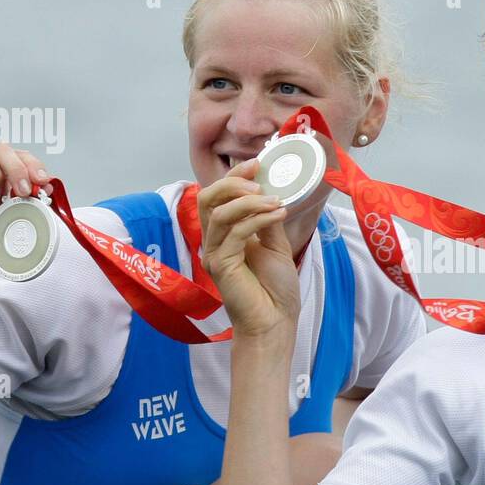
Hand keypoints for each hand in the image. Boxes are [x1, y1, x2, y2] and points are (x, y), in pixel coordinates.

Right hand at [196, 158, 299, 338]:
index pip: (219, 197)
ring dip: (248, 202)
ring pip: (219, 214)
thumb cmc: (275, 288)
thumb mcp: (275, 245)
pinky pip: (234, 234)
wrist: (275, 321)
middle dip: (232, 183)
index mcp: (225, 235)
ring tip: (274, 201)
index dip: (234, 177)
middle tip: (259, 180)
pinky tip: (278, 214)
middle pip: (207, 199)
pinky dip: (257, 219)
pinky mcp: (221, 266)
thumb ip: (267, 220)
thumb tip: (269, 192)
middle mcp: (214, 242)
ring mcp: (215, 254)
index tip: (258, 163)